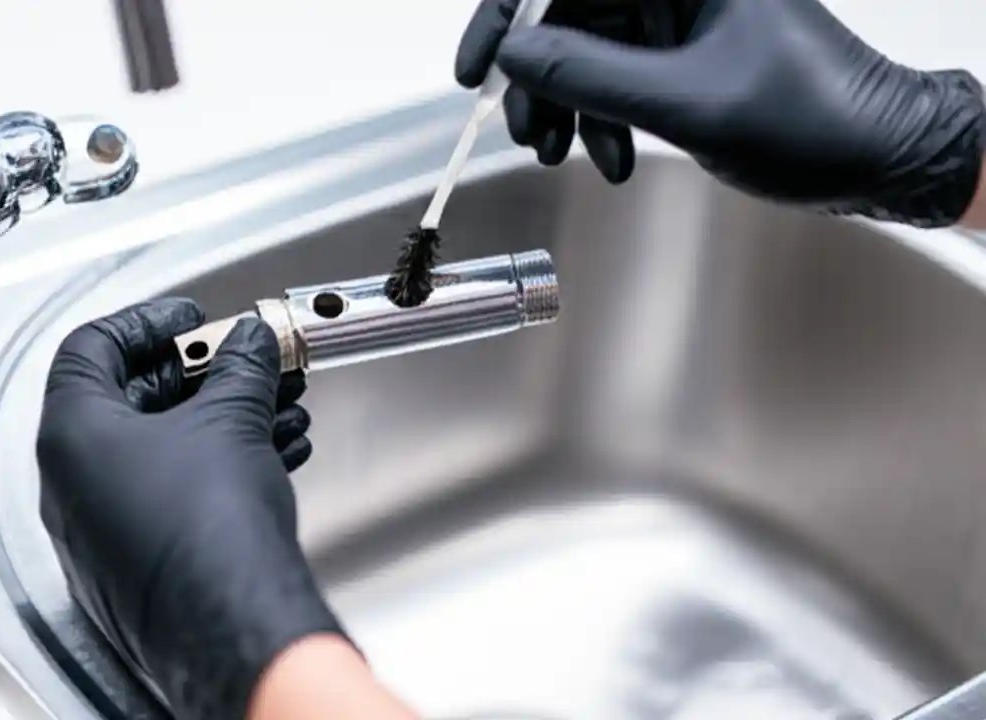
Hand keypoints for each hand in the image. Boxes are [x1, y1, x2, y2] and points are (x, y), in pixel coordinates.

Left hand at [36, 298, 344, 719]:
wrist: (233, 626)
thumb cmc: (209, 529)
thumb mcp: (231, 421)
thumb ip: (239, 366)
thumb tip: (248, 342)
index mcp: (72, 435)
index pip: (91, 348)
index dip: (146, 320)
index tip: (189, 316)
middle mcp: (74, 482)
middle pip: (133, 398)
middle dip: (202, 373)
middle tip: (247, 359)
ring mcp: (103, 527)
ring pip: (163, 448)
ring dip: (223, 418)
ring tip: (279, 405)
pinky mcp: (139, 560)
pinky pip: (175, 490)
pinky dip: (221, 462)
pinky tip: (276, 451)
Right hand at [457, 0, 985, 226]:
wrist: (874, 160)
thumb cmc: (810, 119)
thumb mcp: (688, 100)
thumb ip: (591, 73)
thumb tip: (514, 54)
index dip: (508, 13)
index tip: (478, 70)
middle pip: (566, 10)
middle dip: (538, 78)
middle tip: (528, 136)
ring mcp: (676, 13)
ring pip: (582, 48)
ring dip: (566, 108)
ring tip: (567, 156)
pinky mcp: (677, 51)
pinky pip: (610, 76)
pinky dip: (599, 120)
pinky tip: (612, 159)